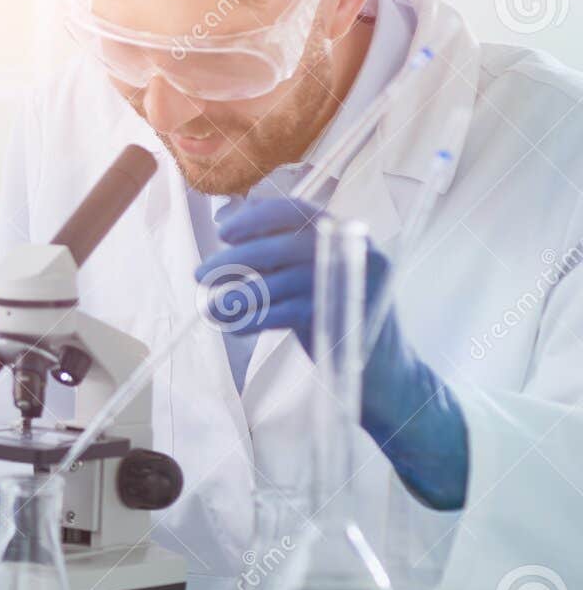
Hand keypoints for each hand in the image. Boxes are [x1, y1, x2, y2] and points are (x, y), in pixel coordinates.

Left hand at [196, 197, 467, 508]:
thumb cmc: (339, 321)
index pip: (294, 211)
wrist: (387, 378)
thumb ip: (279, 255)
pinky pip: (282, 313)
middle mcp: (353, 253)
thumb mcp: (312, 279)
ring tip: (212, 309)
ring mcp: (350, 284)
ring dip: (235, 295)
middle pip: (278, 246)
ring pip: (276, 282)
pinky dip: (252, 319)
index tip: (223, 233)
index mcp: (347, 235)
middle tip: (201, 275)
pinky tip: (234, 327)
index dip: (254, 218)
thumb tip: (225, 228)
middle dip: (233, 260)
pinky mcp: (341, 318)